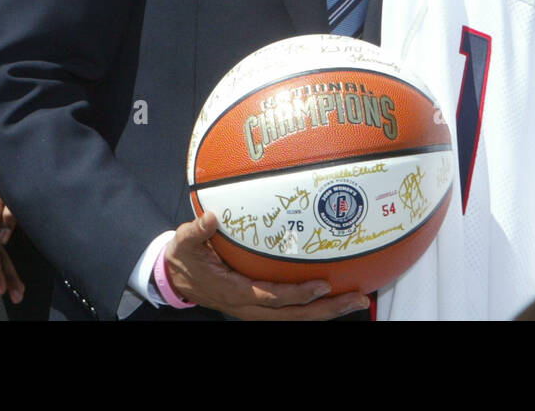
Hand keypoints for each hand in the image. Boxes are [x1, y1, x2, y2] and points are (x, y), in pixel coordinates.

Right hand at [164, 213, 369, 318]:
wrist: (176, 279)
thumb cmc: (184, 259)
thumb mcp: (184, 243)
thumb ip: (197, 231)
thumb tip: (211, 217)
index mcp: (234, 292)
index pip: (271, 297)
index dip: (297, 295)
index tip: (322, 285)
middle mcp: (249, 306)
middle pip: (293, 316)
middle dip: (326, 310)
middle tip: (358, 299)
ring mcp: (256, 309)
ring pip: (296, 317)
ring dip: (327, 311)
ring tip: (357, 299)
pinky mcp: (261, 306)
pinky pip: (291, 311)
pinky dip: (315, 307)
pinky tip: (336, 296)